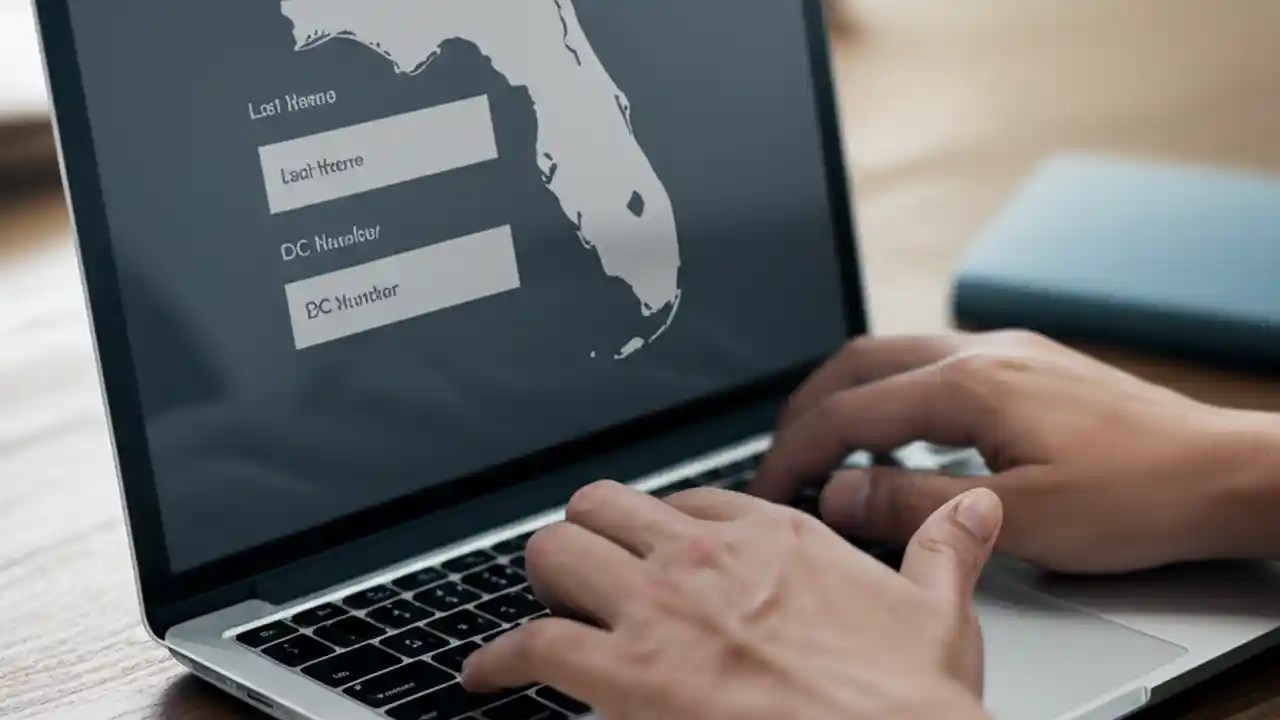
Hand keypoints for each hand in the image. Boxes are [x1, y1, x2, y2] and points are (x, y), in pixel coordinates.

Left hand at [462, 480, 998, 719]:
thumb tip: (975, 511)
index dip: (670, 526)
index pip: (690, 501)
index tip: (665, 547)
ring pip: (557, 552)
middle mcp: (704, 557)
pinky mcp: (625, 673)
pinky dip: (499, 661)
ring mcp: (659, 611)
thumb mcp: (941, 609)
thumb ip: (945, 549)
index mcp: (772, 535)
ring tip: (548, 603)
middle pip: (604, 507)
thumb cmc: (910, 699)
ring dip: (546, 578)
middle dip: (590, 534)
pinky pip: (532, 646)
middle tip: (592, 568)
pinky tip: (487, 675)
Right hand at [754, 330, 1279, 572]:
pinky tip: (902, 440)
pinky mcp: (1027, 367)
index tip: (766, 489)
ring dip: (849, 398)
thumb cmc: (1138, 496)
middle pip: (859, 363)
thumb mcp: (1014, 517)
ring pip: (895, 356)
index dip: (795, 453)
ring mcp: (1007, 353)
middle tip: (780, 459)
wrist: (1226, 472)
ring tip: (828, 450)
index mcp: (969, 385)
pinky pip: (934, 366)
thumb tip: (836, 493)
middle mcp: (981, 352)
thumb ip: (913, 503)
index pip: (849, 412)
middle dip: (807, 410)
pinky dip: (894, 398)